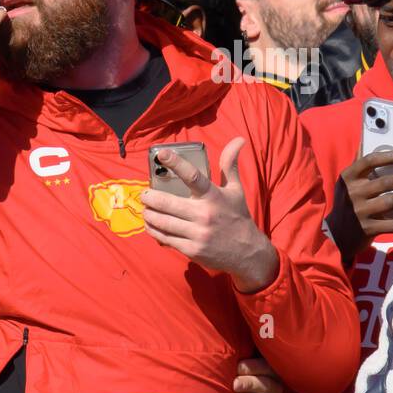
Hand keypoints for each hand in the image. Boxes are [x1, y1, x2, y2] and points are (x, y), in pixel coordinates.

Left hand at [140, 137, 279, 292]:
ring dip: (148, 214)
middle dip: (149, 197)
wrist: (248, 252)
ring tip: (145, 208)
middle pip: (167, 203)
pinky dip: (154, 230)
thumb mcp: (235, 190)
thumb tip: (238, 139)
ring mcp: (197, 233)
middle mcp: (204, 214)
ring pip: (162, 221)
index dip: (176, 163)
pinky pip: (165, 238)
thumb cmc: (237, 216)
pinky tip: (151, 224)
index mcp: (214, 196)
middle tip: (144, 194)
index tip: (162, 154)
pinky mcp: (191, 249)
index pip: (192, 176)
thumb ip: (229, 165)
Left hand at [233, 357, 282, 392]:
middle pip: (268, 385)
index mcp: (267, 369)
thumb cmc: (230, 373)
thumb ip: (233, 355)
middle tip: (235, 385)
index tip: (238, 368)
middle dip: (250, 384)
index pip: (266, 367)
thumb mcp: (234, 362)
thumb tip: (220, 338)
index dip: (253, 367)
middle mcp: (273, 385)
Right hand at [341, 148, 392, 239]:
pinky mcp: (368, 228)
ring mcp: (360, 211)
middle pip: (387, 182)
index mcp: (348, 178)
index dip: (390, 157)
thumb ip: (359, 166)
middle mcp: (353, 193)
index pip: (369, 161)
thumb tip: (367, 139)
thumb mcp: (347, 184)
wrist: (335, 234)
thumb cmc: (347, 203)